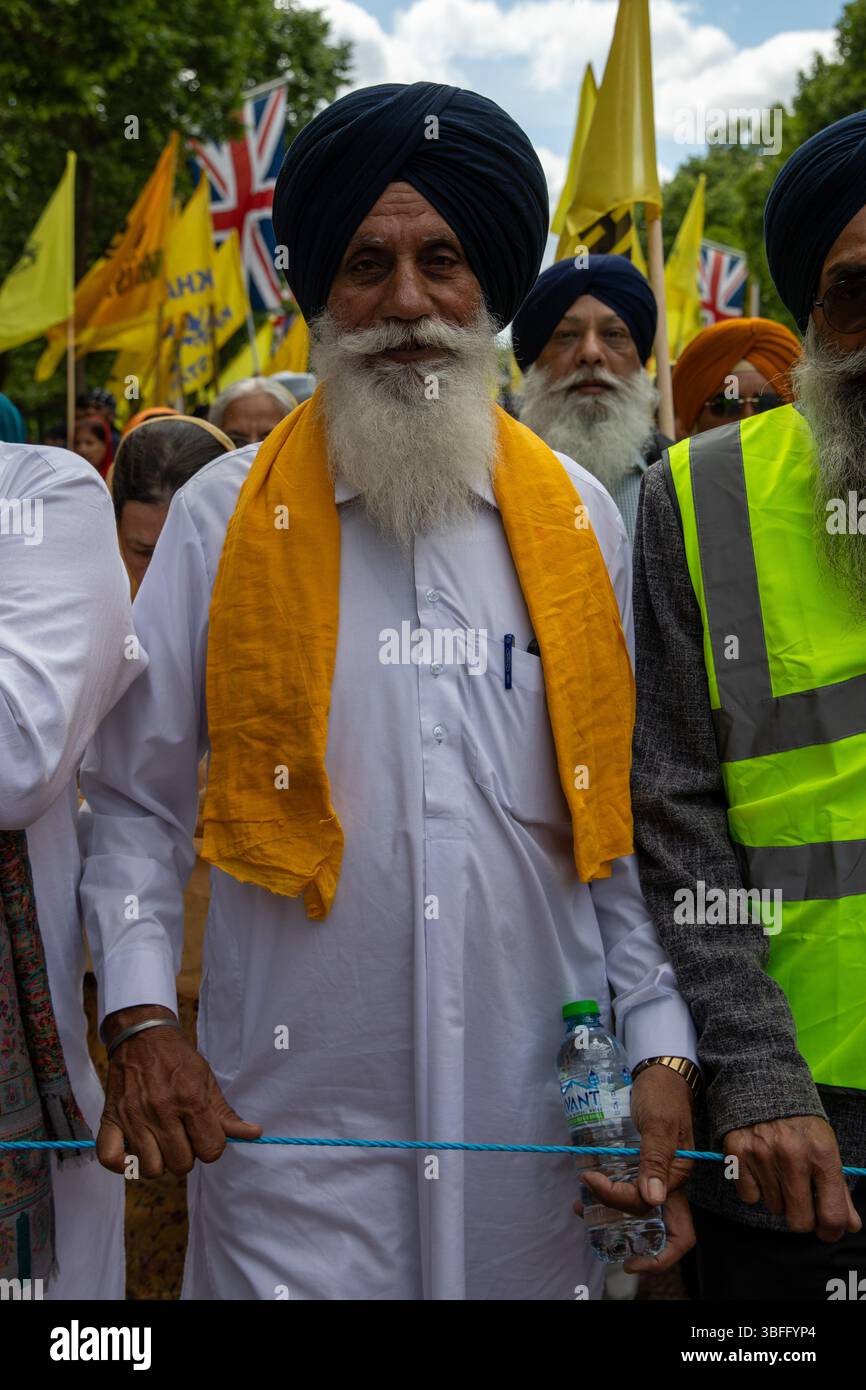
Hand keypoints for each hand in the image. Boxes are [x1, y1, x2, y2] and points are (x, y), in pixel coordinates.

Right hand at [97, 1004, 261, 1177]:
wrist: (142, 1035)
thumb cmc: (177, 1058)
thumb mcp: (206, 1080)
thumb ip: (226, 1113)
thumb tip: (254, 1134)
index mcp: (190, 1099)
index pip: (210, 1150)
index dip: (212, 1146)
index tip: (205, 1135)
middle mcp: (162, 1111)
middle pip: (181, 1164)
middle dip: (187, 1156)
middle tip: (183, 1138)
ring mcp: (134, 1117)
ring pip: (151, 1169)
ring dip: (159, 1162)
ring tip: (161, 1144)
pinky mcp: (111, 1119)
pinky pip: (111, 1159)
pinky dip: (122, 1164)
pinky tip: (134, 1153)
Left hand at [573, 1065, 695, 1270]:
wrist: (657, 1070)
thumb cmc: (661, 1092)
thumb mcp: (659, 1122)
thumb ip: (655, 1158)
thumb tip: (652, 1199)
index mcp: (678, 1176)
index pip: (669, 1223)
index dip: (659, 1255)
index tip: (630, 1260)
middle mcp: (668, 1181)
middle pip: (652, 1221)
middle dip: (621, 1224)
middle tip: (587, 1206)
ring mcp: (654, 1173)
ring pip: (635, 1208)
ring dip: (609, 1211)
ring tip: (580, 1205)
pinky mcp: (640, 1162)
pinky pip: (626, 1188)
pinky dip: (606, 1193)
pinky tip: (586, 1188)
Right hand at [723, 1115, 860, 1240]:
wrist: (763, 1082)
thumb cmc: (800, 1121)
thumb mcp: (826, 1147)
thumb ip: (839, 1190)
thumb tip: (851, 1226)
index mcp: (822, 1153)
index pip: (832, 1214)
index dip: (832, 1230)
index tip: (828, 1230)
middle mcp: (793, 1155)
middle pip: (800, 1221)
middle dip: (803, 1217)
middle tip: (802, 1202)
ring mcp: (762, 1154)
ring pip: (774, 1208)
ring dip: (778, 1197)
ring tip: (778, 1172)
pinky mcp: (737, 1152)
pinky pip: (749, 1196)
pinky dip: (754, 1188)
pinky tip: (760, 1167)